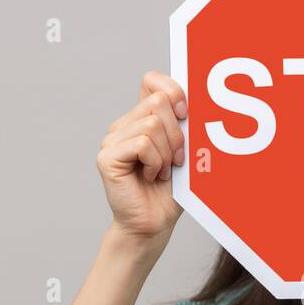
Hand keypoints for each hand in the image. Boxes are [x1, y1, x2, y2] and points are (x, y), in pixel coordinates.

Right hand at [96, 70, 187, 243]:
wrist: (154, 224)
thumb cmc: (172, 191)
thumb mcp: (186, 152)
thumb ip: (186, 124)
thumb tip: (196, 100)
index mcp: (142, 118)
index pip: (153, 80)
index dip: (173, 91)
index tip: (186, 115)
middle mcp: (124, 125)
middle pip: (158, 101)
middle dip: (177, 133)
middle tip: (176, 159)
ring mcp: (112, 140)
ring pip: (151, 124)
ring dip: (166, 153)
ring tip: (162, 171)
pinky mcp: (107, 157)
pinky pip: (142, 144)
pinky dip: (155, 162)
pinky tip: (150, 176)